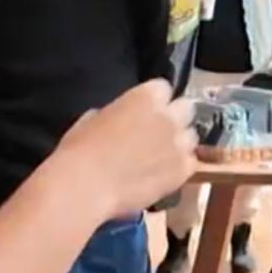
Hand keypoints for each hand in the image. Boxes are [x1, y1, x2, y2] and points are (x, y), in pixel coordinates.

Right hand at [56, 80, 197, 217]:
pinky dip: (181, 168)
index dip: (156, 101)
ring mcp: (179, 142)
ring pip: (192, 137)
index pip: (163, 89)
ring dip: (180, 143)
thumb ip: (117, 113)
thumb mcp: (94, 117)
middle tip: (160, 133)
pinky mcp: (184, 169)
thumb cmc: (80, 149)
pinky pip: (191, 163)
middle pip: (186, 109)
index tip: (147, 112)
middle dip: (176, 118)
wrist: (87, 183)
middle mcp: (169, 115)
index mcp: (147, 96)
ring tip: (163, 158)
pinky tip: (165, 176)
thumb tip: (120, 120)